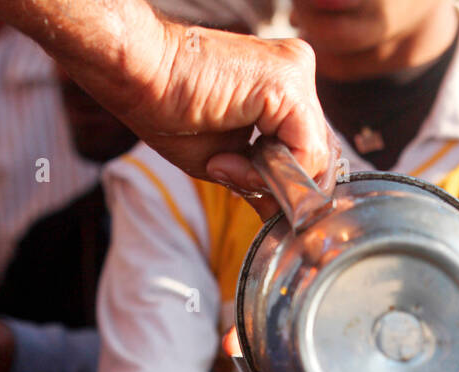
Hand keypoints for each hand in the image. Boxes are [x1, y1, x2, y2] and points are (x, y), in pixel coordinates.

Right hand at [53, 7, 336, 213]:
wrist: (138, 75)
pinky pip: (305, 151)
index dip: (291, 187)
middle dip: (288, 188)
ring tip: (227, 167)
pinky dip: (273, 172)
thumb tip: (286, 213)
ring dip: (274, 180)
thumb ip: (264, 181)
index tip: (257, 200)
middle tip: (245, 192)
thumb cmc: (168, 109)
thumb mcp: (227, 161)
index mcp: (285, 85)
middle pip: (321, 153)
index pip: (312, 149)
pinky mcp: (289, 82)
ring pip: (317, 156)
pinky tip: (231, 162)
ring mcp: (297, 72)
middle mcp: (298, 71)